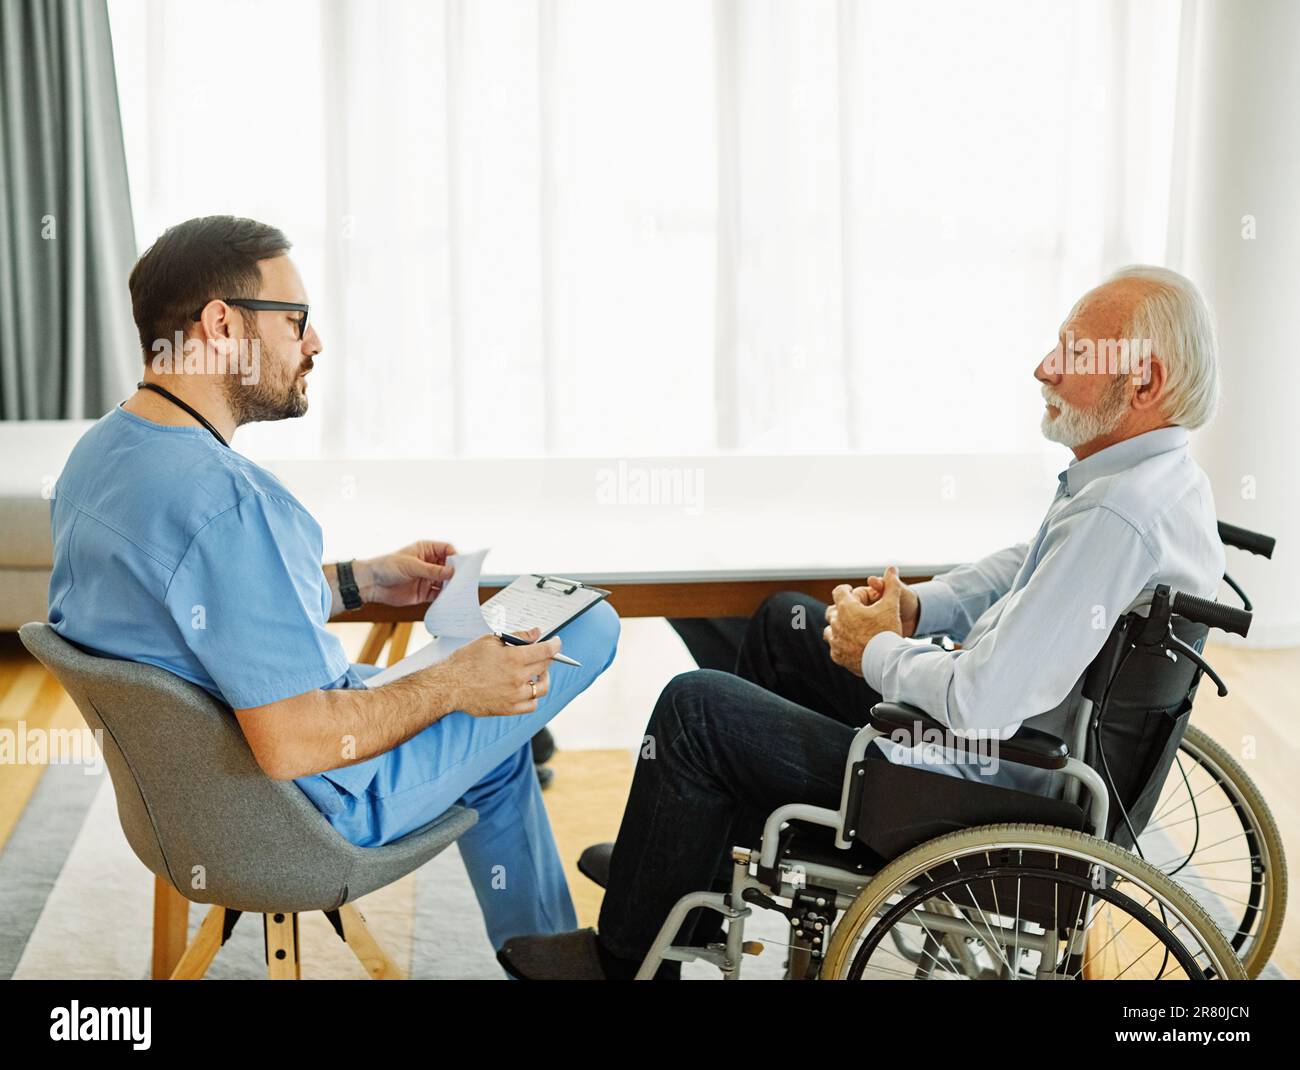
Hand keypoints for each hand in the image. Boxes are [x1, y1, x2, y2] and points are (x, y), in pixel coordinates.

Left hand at [357, 540, 456, 606]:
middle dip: (456, 573)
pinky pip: (438, 594)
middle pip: (449, 566)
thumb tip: (451, 572)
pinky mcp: (424, 592)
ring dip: (451, 586)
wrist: (372, 584)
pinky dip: (444, 597)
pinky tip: (448, 600)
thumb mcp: (411, 565)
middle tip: (463, 580)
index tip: (462, 565)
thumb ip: (432, 570)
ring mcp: (427, 578)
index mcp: (426, 550)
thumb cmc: (387, 567)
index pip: (447, 550)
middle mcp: (429, 564)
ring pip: (445, 581)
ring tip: (457, 591)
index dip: (455, 556)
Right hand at [438, 629, 559, 716]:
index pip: (546, 651)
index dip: (555, 645)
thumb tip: (536, 633)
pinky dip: (532, 696)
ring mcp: (514, 696)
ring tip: (535, 673)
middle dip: (547, 658)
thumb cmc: (466, 661)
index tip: (557, 643)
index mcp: (514, 658)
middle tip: (541, 655)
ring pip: (542, 688)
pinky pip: (531, 705)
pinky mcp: (508, 709)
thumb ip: (518, 636)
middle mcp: (517, 678)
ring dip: (543, 678)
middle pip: (545, 667)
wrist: (448, 686)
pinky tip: (526, 689)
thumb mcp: (490, 641)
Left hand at [823, 566, 906, 675]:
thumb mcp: (891, 605)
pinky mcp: (837, 656)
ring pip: (830, 630)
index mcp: (846, 608)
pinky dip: (841, 645)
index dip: (846, 590)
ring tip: (851, 629)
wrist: (884, 661)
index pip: (839, 591)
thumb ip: (891, 585)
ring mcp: (835, 641)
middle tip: (854, 612)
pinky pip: (835, 647)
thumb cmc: (887, 631)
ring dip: (839, 628)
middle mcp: (836, 623)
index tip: (851, 591)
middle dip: (842, 610)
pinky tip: (851, 645)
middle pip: (833, 611)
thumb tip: (892, 568)